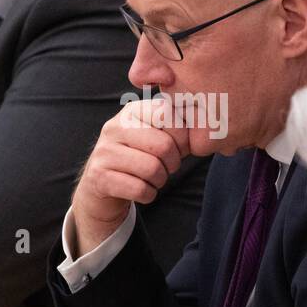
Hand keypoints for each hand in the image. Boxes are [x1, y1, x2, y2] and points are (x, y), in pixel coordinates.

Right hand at [70, 97, 190, 254]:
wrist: (101, 184)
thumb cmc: (138, 157)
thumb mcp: (152, 135)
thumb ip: (175, 127)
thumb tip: (207, 129)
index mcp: (132, 111)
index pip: (167, 114)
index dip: (181, 136)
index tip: (178, 148)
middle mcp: (115, 127)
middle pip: (163, 145)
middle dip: (173, 163)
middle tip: (167, 167)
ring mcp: (104, 152)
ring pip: (152, 169)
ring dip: (161, 180)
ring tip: (154, 178)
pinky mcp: (99, 177)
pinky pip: (140, 189)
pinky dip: (149, 194)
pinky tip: (142, 190)